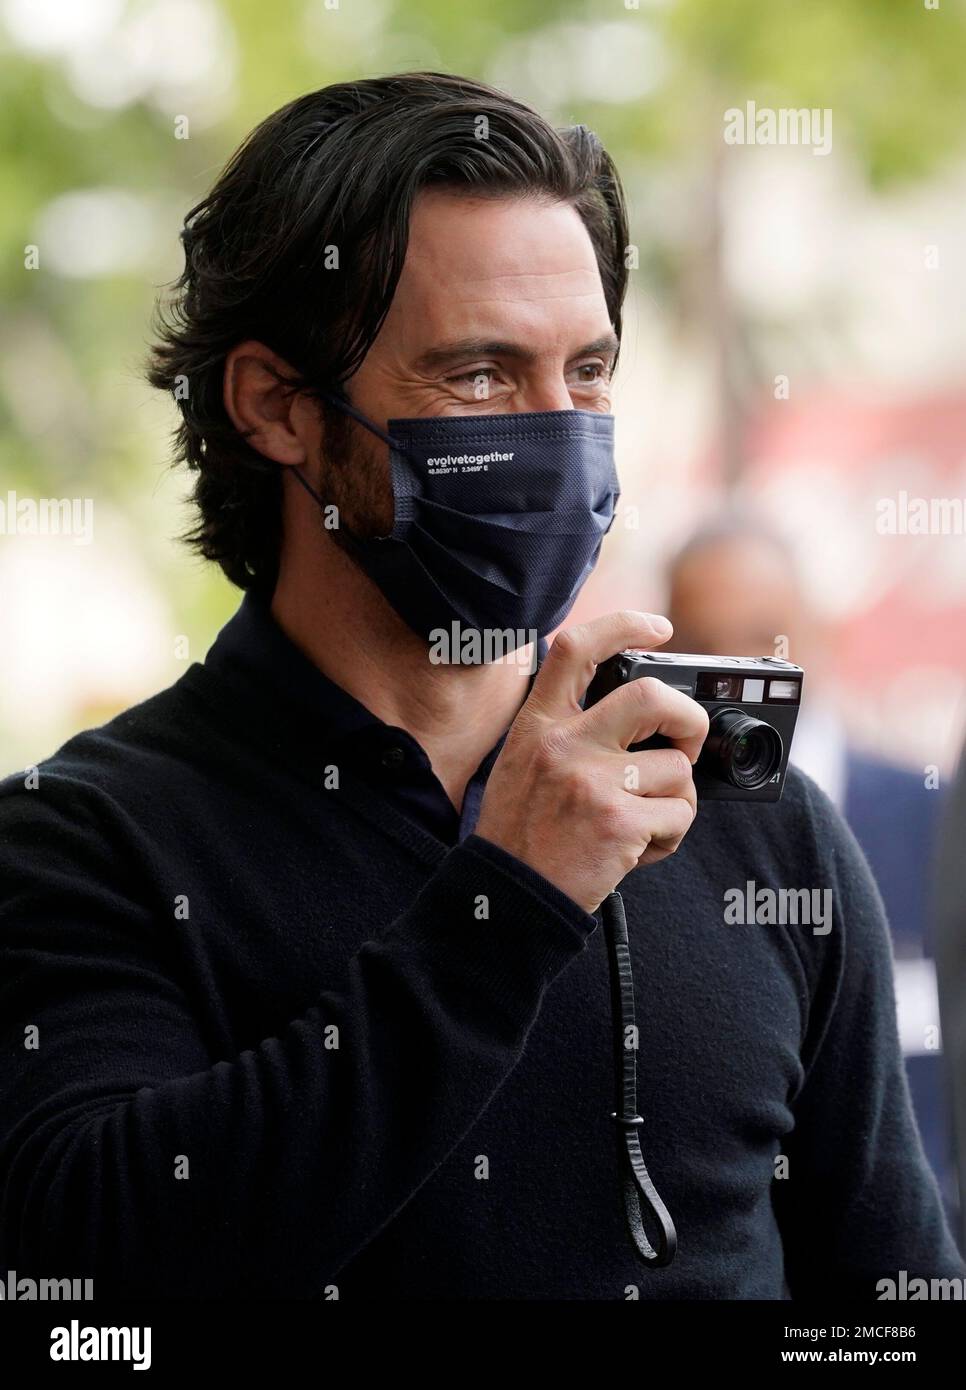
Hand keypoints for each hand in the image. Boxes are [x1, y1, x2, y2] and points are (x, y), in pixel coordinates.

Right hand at [475, 611, 708, 913]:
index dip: (623, 625)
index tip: (657, 627)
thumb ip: (569, 731)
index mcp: (539, 725)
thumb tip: (641, 717)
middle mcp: (564, 745)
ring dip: (674, 801)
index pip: (575, 650)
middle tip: (683, 744)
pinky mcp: (619, 822)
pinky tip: (638, 850)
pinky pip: (679, 816)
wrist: (510, 897)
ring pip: (676, 770)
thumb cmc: (522, 834)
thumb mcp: (524, 763)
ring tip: (643, 822)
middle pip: (651, 695)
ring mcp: (593, 782)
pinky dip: (670, 836)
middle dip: (687, 718)